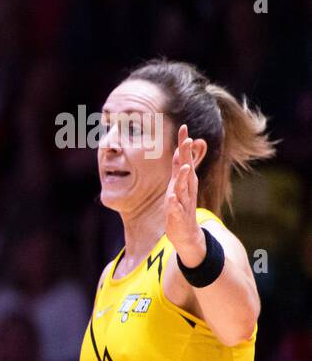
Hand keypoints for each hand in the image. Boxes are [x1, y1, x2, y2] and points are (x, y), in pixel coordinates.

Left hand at [166, 124, 205, 265]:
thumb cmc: (180, 207)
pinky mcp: (179, 216)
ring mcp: (184, 202)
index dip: (183, 144)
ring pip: (184, 188)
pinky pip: (177, 208)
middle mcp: (186, 188)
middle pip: (186, 169)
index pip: (184, 158)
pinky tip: (173, 197)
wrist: (186, 233)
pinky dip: (175, 203)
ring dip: (184, 177)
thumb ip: (178, 169)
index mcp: (185, 180)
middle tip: (187, 140)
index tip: (183, 127)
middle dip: (186, 155)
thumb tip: (178, 152)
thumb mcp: (178, 186)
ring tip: (185, 167)